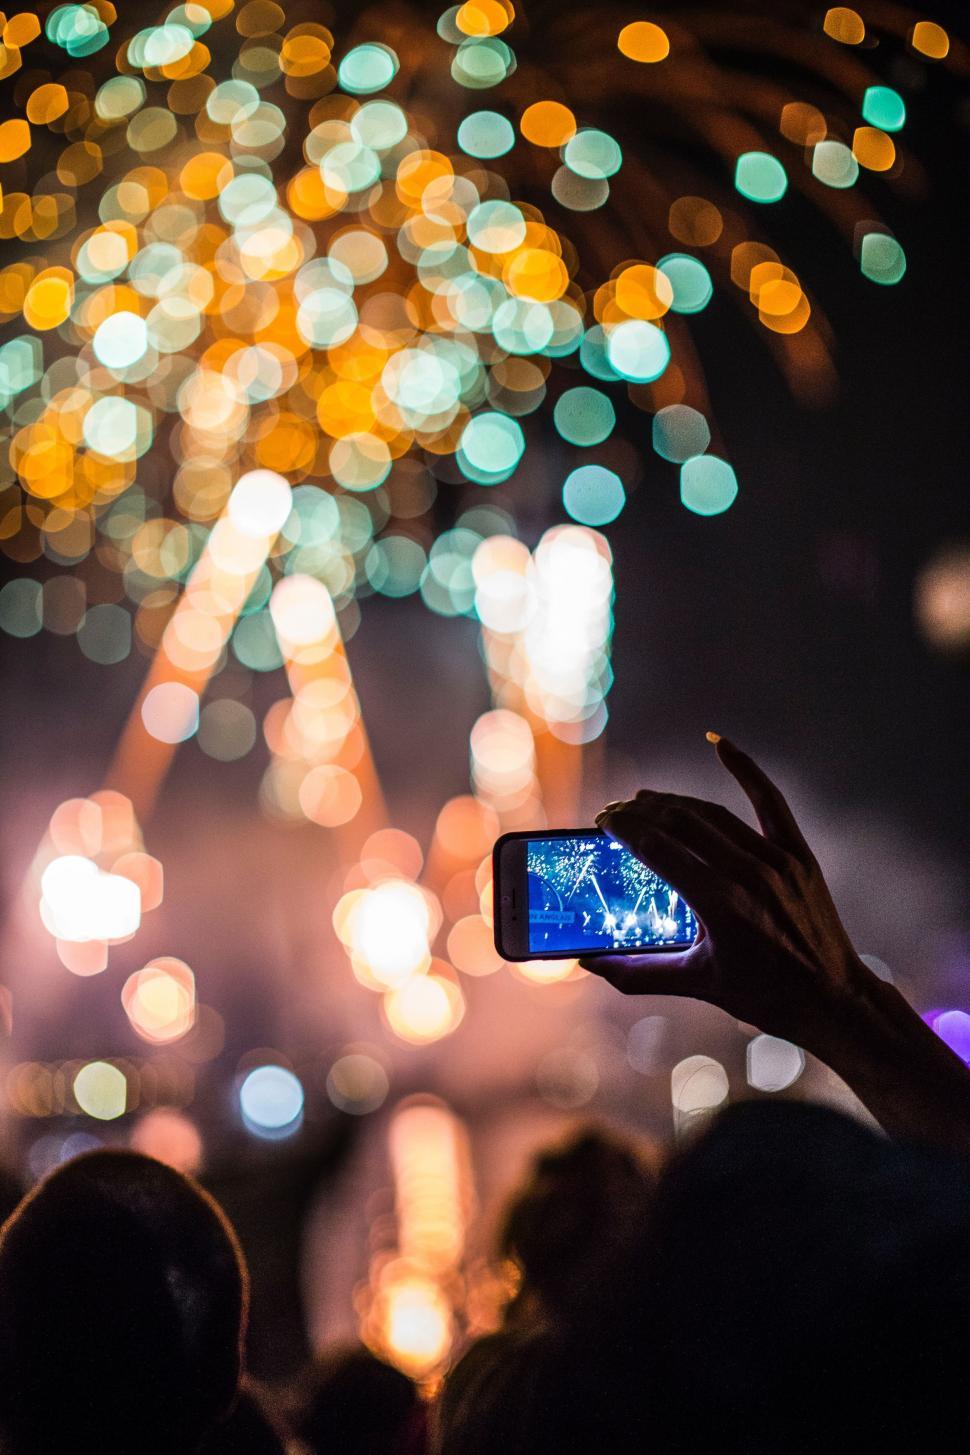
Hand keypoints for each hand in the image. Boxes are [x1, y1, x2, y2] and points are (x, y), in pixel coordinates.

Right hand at [581, 737, 873, 1056]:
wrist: (834, 999)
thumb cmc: (765, 997)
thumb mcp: (697, 985)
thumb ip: (638, 972)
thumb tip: (589, 963)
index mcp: (720, 906)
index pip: (659, 850)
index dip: (625, 830)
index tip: (604, 822)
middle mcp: (749, 875)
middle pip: (681, 825)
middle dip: (641, 814)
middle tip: (615, 814)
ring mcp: (777, 861)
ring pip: (713, 815)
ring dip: (674, 802)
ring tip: (645, 800)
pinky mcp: (798, 855)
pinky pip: (770, 802)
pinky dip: (746, 770)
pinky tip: (720, 745)